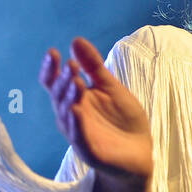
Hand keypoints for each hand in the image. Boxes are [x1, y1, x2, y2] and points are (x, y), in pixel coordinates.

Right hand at [40, 37, 152, 191]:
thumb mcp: (110, 87)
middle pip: (59, 96)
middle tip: (71, 67)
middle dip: (63, 81)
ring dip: (70, 98)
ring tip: (75, 82)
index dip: (51, 69)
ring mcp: (78, 134)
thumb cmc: (122, 119)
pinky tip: (76, 111)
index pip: (54, 82)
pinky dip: (76, 124)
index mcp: (74, 99)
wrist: (140, 152)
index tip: (53, 52)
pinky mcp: (89, 151)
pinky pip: (79, 137)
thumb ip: (93, 66)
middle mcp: (71, 116)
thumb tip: (76, 40)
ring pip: (67, 115)